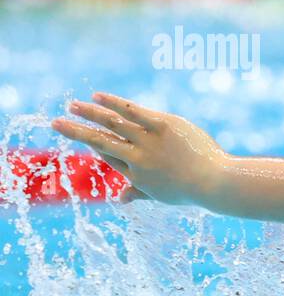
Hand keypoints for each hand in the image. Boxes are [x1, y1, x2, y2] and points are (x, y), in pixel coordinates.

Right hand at [51, 94, 229, 205]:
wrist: (215, 183)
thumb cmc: (192, 190)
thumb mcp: (162, 194)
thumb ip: (140, 192)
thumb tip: (120, 200)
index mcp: (137, 175)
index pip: (109, 157)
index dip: (96, 146)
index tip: (83, 134)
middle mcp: (138, 158)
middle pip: (100, 142)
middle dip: (76, 132)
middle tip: (55, 123)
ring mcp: (149, 141)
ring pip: (113, 125)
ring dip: (90, 114)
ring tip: (73, 105)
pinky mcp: (164, 126)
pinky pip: (135, 112)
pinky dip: (116, 103)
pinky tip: (98, 95)